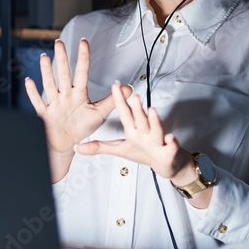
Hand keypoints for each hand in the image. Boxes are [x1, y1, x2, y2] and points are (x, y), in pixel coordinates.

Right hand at [24, 40, 131, 176]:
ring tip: (45, 57)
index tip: (83, 42)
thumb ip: (112, 100)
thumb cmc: (81, 127)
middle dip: (63, 59)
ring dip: (47, 71)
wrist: (66, 143)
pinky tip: (29, 81)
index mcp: (79, 94)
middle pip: (64, 74)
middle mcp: (66, 95)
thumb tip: (127, 88)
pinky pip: (38, 102)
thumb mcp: (99, 113)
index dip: (83, 57)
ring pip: (50, 85)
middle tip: (60, 43)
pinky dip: (33, 92)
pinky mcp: (45, 114)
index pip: (82, 72)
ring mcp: (55, 103)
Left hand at [75, 82, 190, 181]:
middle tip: (132, 95)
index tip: (114, 85)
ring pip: (156, 130)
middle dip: (137, 108)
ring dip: (155, 120)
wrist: (167, 163)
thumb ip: (99, 147)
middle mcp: (145, 133)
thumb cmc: (144, 152)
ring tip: (152, 110)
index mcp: (134, 130)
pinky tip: (170, 138)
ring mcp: (157, 142)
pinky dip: (171, 143)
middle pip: (140, 119)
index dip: (119, 100)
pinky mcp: (168, 153)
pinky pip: (171, 148)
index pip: (125, 113)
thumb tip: (77, 147)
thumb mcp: (120, 149)